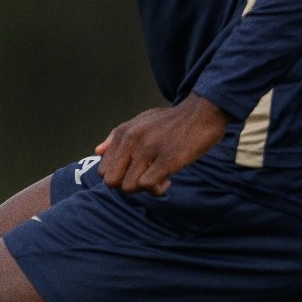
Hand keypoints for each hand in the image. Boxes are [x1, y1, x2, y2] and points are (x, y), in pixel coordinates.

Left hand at [96, 95, 231, 195]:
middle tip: (145, 178)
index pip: (103, 170)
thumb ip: (117, 136)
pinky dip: (157, 189)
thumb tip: (98, 151)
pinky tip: (168, 180)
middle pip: (112, 182)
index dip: (119, 177)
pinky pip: (148, 185)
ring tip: (159, 179)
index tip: (136, 172)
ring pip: (129, 187)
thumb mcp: (141, 121)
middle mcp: (131, 141)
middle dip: (128, 185)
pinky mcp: (167, 159)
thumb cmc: (173, 120)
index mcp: (123, 133)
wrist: (203, 112)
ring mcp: (148, 150)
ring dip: (144, 189)